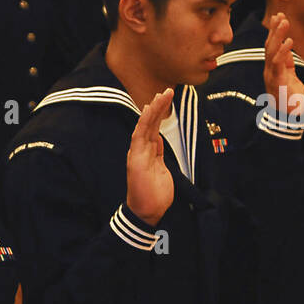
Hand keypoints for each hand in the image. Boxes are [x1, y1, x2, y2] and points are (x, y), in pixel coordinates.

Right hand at [125, 87, 175, 225]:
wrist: (148, 212)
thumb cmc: (155, 195)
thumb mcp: (162, 169)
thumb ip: (158, 154)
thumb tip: (158, 140)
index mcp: (147, 152)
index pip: (153, 128)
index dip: (160, 113)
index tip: (167, 99)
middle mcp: (140, 150)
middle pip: (149, 124)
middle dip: (158, 106)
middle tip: (167, 90)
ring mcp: (137, 154)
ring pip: (144, 126)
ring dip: (153, 110)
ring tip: (161, 95)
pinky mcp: (136, 159)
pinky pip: (139, 136)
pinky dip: (144, 122)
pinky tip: (149, 109)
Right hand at [263, 12, 303, 119]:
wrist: (289, 119)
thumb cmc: (290, 100)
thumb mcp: (290, 78)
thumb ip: (287, 65)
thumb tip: (287, 52)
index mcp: (272, 69)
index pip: (271, 47)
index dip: (274, 32)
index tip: (279, 17)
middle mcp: (269, 71)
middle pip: (269, 46)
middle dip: (274, 30)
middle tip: (280, 15)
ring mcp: (272, 76)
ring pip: (272, 52)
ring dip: (278, 36)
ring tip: (284, 22)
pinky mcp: (278, 82)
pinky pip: (279, 64)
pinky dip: (283, 52)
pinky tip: (289, 41)